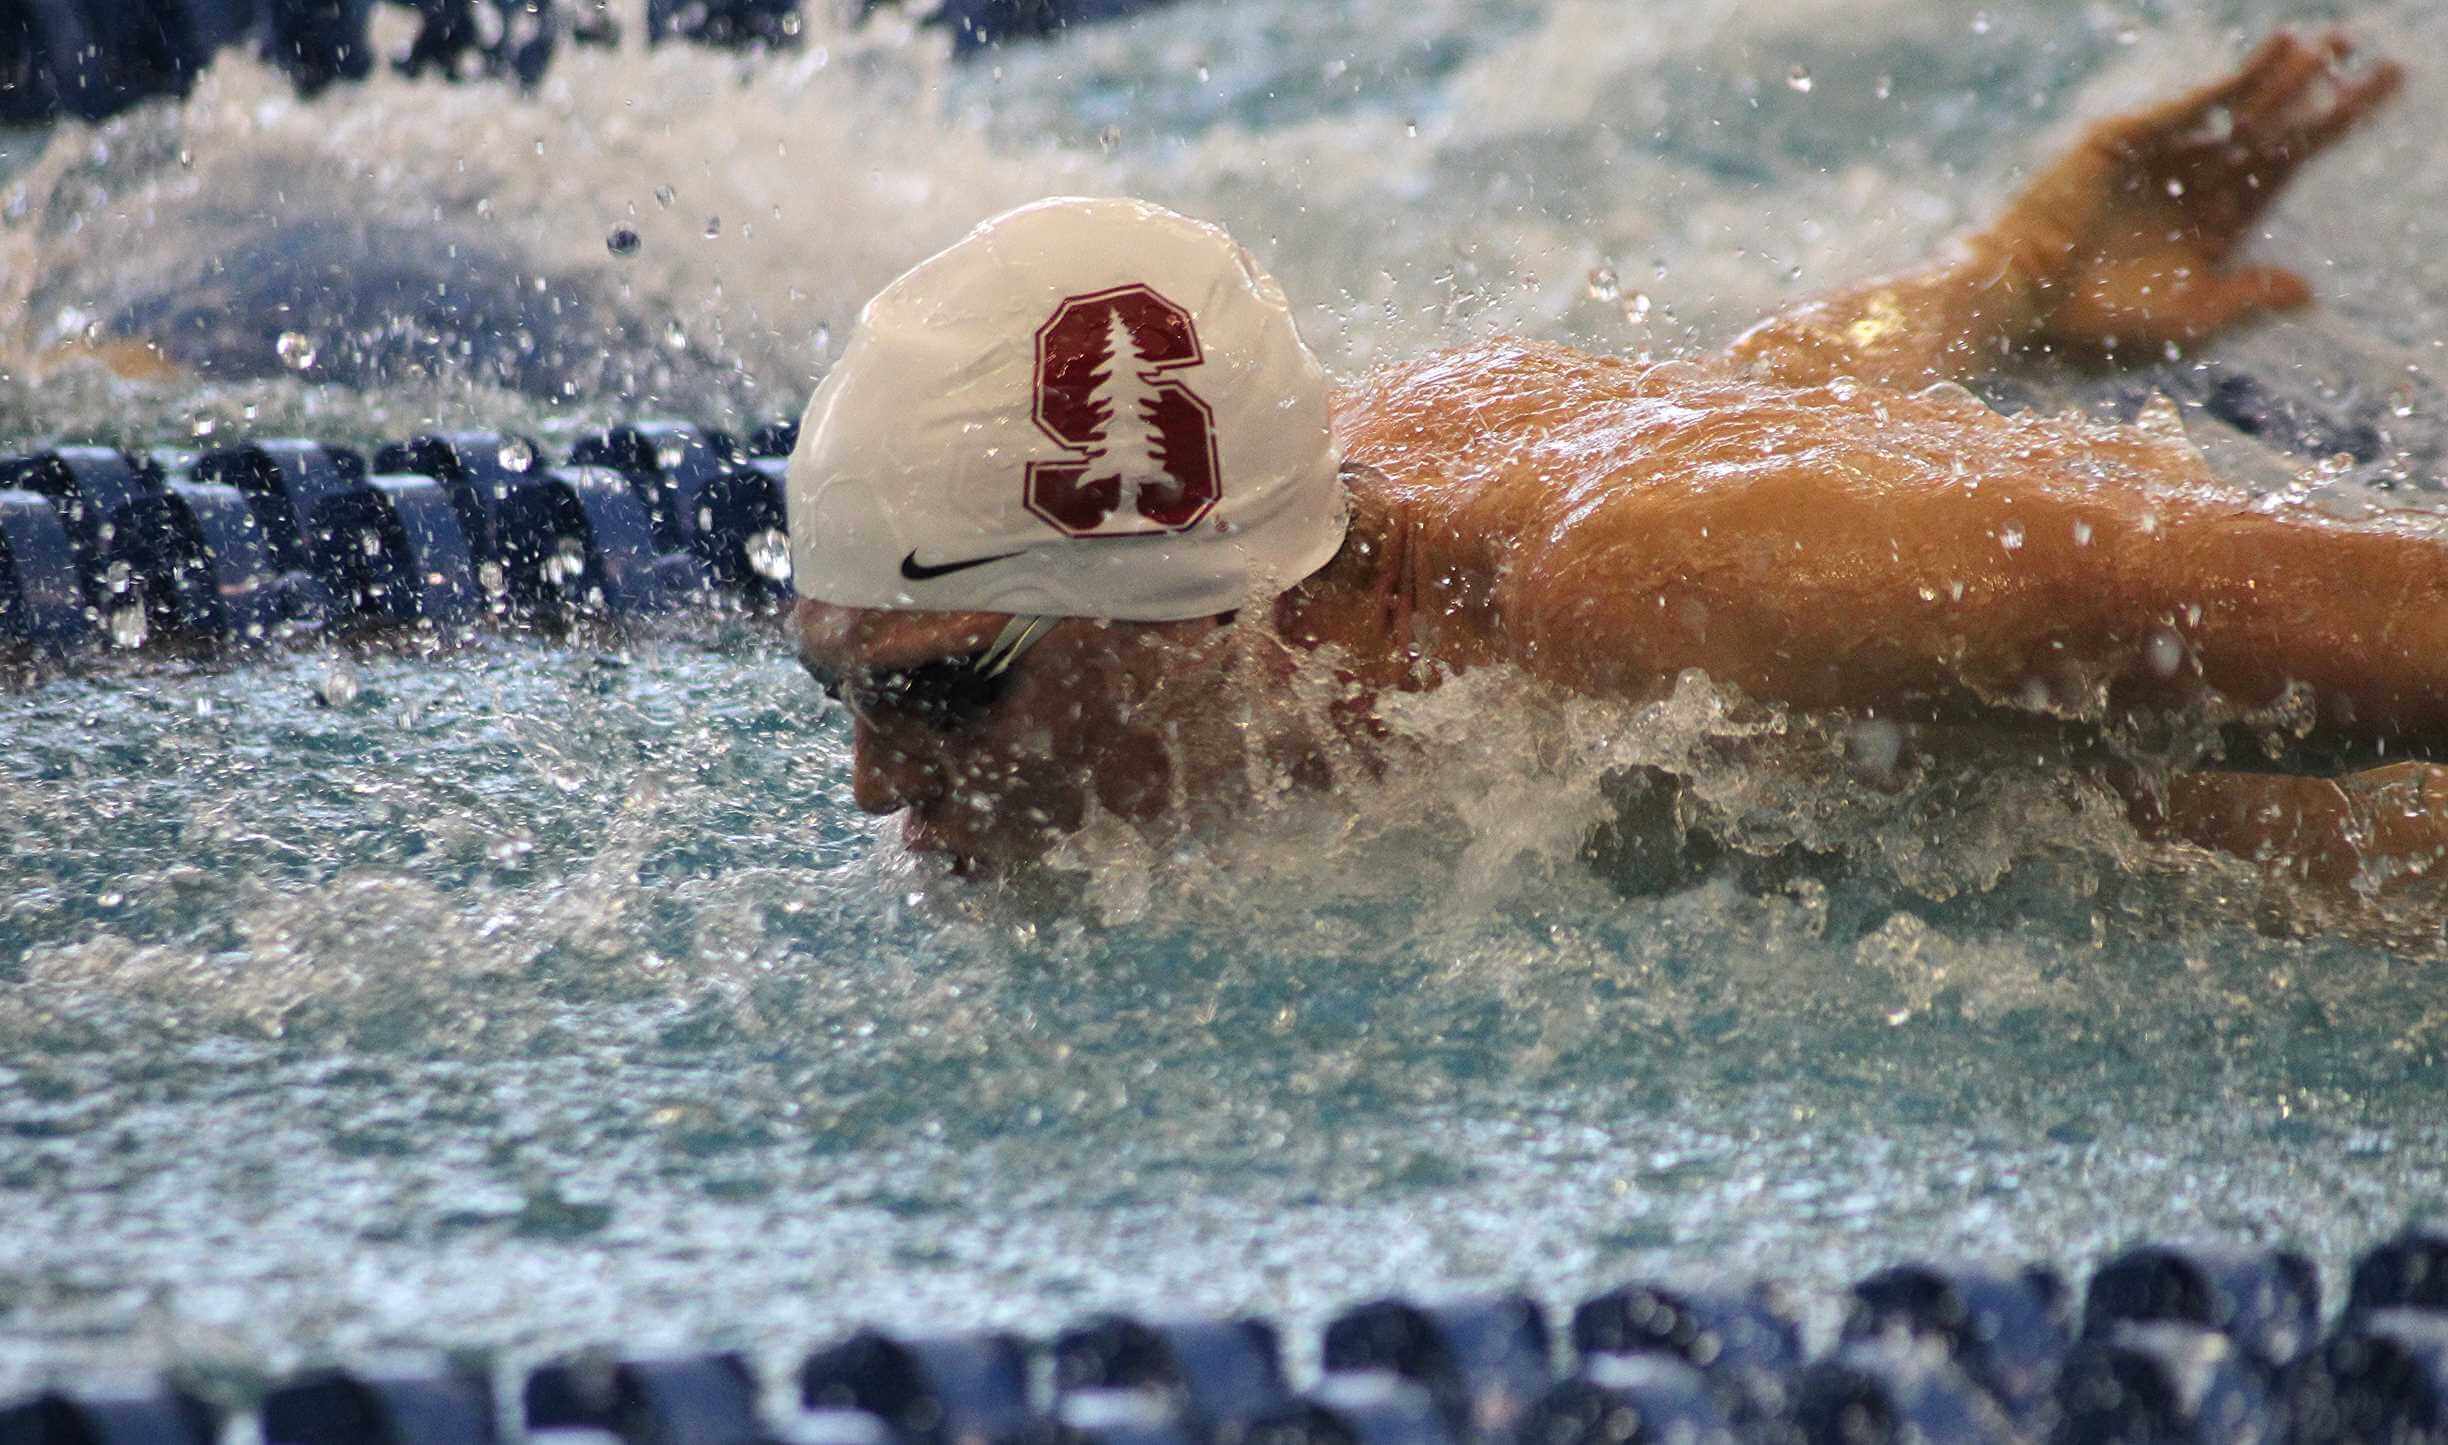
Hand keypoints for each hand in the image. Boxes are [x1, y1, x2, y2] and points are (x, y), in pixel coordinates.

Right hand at [1989, 29, 2401, 353]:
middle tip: (2383, 59)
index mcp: (2210, 229)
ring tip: (2337, 44)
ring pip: (2237, 114)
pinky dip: (2232, 82)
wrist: (2015, 311)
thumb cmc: (2090, 333)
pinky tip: (2279, 53)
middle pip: (2274, 131)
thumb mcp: (2182, 326)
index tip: (2384, 88)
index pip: (2285, 165)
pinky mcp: (2120, 143)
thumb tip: (2309, 291)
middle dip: (2327, 96)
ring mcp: (2156, 162)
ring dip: (2287, 80)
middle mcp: (2189, 187)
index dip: (2334, 125)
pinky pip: (2189, 109)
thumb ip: (2244, 302)